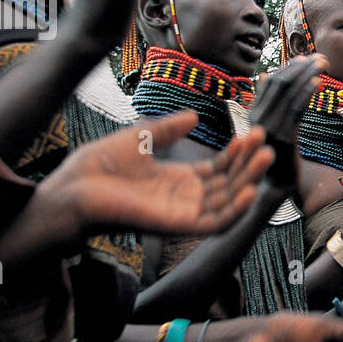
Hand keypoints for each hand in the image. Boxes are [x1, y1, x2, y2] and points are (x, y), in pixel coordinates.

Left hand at [44, 110, 272, 235]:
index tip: (251, 133)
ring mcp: (183, 213)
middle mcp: (185, 198)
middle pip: (228, 183)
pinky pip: (215, 223)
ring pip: (228, 201)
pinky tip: (250, 189)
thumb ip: (168, 129)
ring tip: (265, 157)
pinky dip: (236, 209)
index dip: (236, 153)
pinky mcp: (178, 226)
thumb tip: (194, 115)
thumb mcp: (141, 137)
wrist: (76, 186)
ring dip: (249, 181)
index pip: (218, 169)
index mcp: (177, 180)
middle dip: (249, 163)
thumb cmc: (100, 165)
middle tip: (265, 142)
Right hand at [250, 54, 325, 186]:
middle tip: (320, 58)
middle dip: (301, 67)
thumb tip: (263, 75)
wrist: (274, 186)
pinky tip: (318, 83)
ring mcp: (270, 127)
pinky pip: (296, 110)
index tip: (306, 59)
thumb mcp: (268, 127)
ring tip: (324, 64)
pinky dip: (306, 93)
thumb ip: (266, 103)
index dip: (289, 67)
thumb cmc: (276, 156)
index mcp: (254, 113)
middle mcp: (258, 118)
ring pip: (289, 93)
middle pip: (280, 83)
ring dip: (308, 75)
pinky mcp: (284, 138)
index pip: (271, 82)